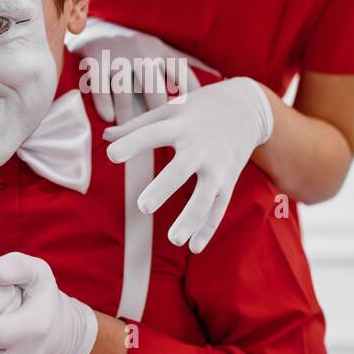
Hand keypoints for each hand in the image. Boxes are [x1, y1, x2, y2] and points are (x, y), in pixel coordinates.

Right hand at [67, 17, 205, 123]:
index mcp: (162, 51)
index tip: (193, 123)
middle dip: (157, 113)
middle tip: (162, 135)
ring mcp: (118, 54)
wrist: (97, 27)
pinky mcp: (95, 57)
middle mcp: (142, 51)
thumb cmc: (138, 49)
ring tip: (132, 133)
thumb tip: (221, 76)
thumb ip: (187, 66)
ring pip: (125, 89)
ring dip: (128, 114)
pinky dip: (104, 102)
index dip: (189, 102)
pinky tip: (109, 118)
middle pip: (153, 89)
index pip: (182, 77)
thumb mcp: (163, 51)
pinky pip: (99, 83)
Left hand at [103, 76, 273, 252]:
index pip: (153, 134)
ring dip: (192, 218)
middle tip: (143, 206)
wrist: (248, 106)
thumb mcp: (171, 110)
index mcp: (180, 125)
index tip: (111, 154)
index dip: (132, 143)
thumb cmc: (200, 108)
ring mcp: (217, 167)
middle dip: (164, 187)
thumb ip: (138, 126)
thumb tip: (106, 135)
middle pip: (182, 169)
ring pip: (205, 196)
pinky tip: (194, 247)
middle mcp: (200, 147)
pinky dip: (208, 228)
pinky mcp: (228, 181)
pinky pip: (218, 208)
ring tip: (174, 239)